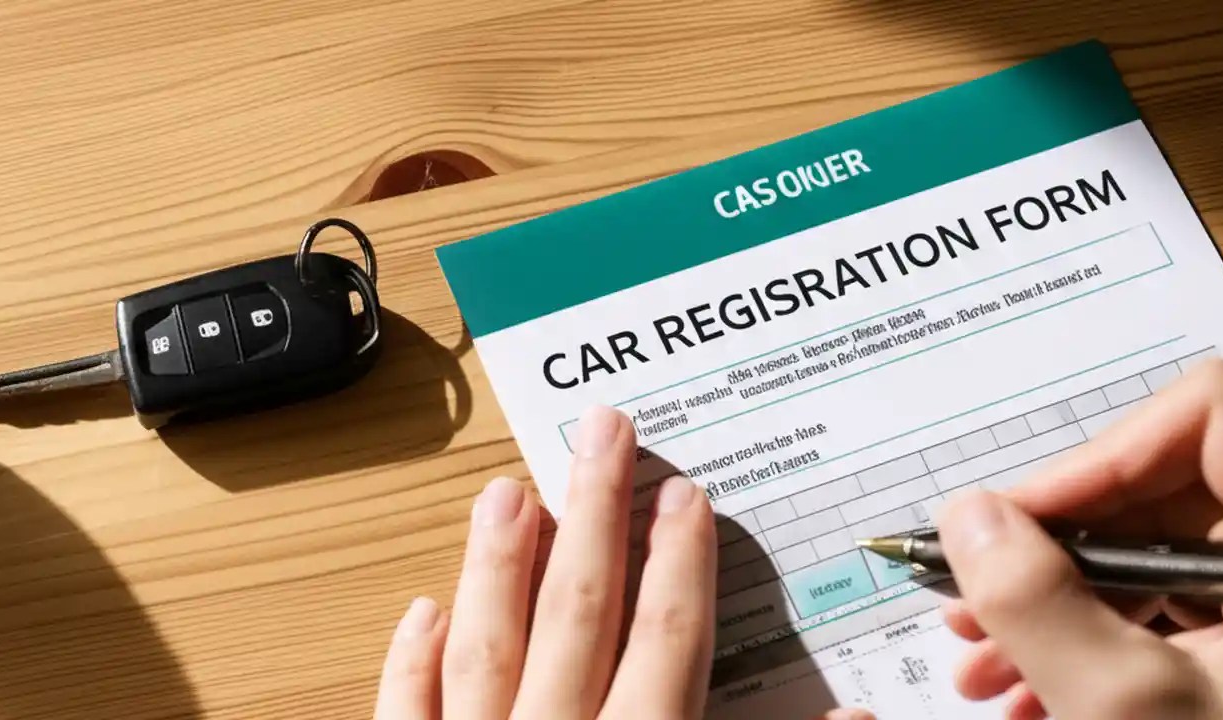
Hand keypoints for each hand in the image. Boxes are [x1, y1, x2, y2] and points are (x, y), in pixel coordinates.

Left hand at [372, 405, 718, 718]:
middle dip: (595, 515)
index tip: (681, 494)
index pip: (666, 643)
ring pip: (488, 649)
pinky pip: (409, 715)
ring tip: (508, 491)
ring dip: (500, 564)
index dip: (679, 562)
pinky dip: (414, 663)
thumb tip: (813, 698)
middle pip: (580, 613)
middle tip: (602, 432)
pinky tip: (425, 610)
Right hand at [937, 358, 1222, 718]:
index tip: (1015, 522)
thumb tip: (967, 516)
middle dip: (1045, 551)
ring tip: (983, 667)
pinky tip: (1032, 694)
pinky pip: (1162, 613)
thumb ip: (1035, 602)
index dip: (1102, 457)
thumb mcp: (1126, 705)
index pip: (1204, 417)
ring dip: (1052, 604)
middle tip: (968, 600)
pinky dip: (1090, 642)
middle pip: (1156, 493)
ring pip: (1147, 560)